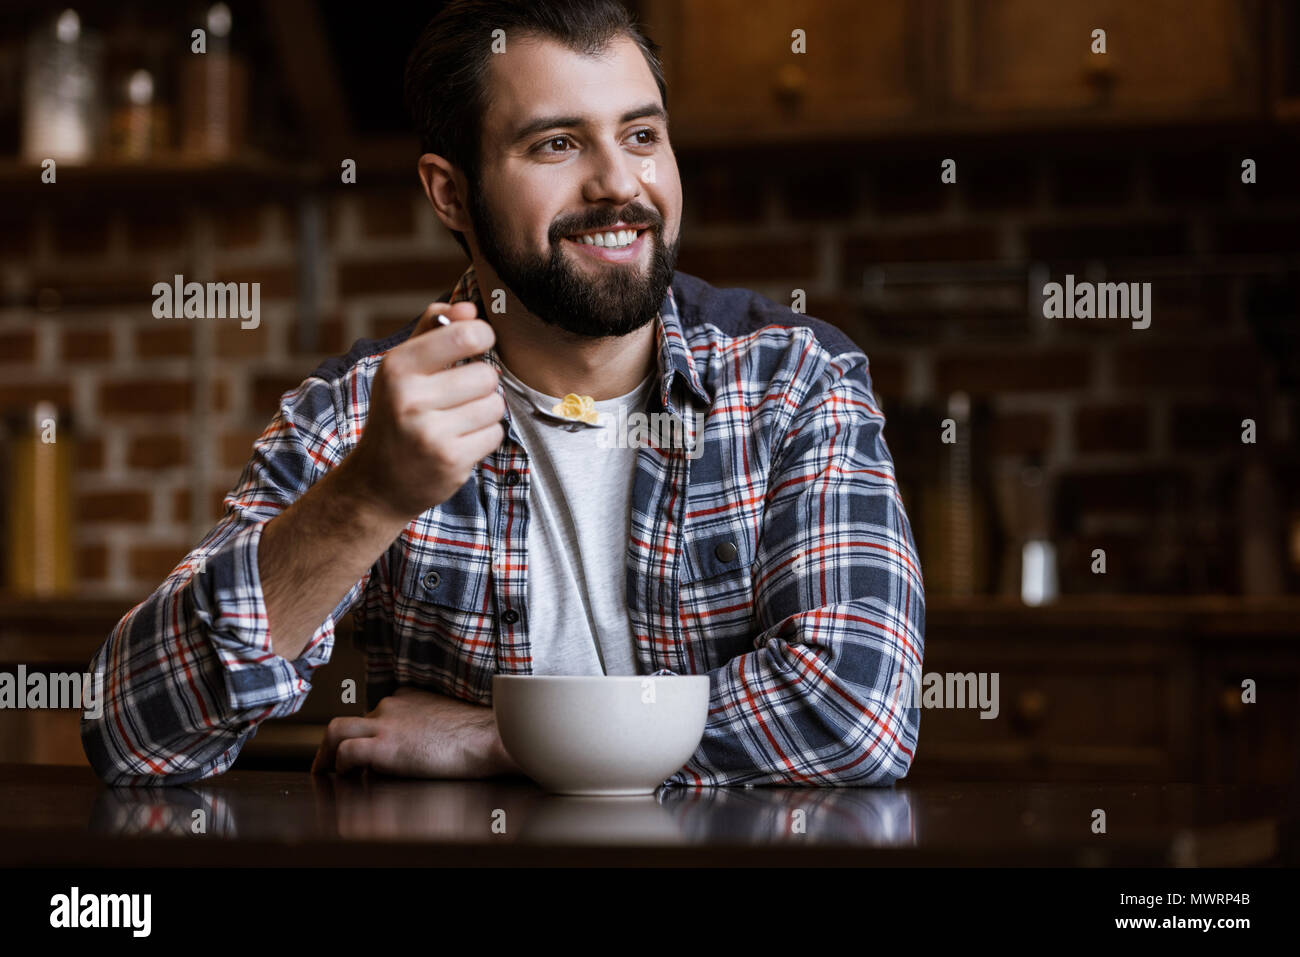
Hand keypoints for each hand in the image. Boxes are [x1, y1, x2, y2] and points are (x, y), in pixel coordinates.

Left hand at [310, 686, 521, 778]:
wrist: (490, 736)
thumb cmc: (479, 734)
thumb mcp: (447, 718)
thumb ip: (427, 723)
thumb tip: (418, 745)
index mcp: (408, 696)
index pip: (374, 711)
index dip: (365, 733)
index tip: (363, 750)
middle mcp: (392, 704)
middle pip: (349, 719)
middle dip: (333, 742)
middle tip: (328, 763)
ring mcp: (386, 723)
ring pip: (335, 730)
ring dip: (326, 753)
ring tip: (326, 772)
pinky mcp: (385, 746)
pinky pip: (346, 753)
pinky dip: (340, 766)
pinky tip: (349, 778)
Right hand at [341, 301, 504, 523]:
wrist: (377, 483)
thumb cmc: (397, 415)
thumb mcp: (402, 369)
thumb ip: (433, 331)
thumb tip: (468, 307)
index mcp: (398, 367)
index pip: (465, 334)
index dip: (483, 336)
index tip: (479, 343)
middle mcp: (410, 398)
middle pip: (487, 375)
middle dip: (482, 384)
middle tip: (460, 396)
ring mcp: (430, 432)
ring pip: (494, 405)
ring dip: (485, 412)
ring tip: (458, 420)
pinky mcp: (450, 461)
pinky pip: (495, 434)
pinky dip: (484, 437)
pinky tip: (460, 441)